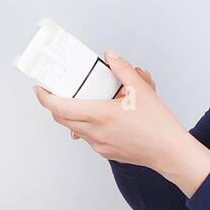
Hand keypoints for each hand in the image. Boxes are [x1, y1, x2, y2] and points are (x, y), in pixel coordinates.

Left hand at [32, 50, 202, 182]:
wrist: (170, 153)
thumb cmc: (158, 125)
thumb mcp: (142, 90)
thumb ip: (123, 69)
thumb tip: (111, 57)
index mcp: (99, 115)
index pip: (59, 107)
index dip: (44, 98)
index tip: (39, 89)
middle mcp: (95, 132)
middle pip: (62, 119)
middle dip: (55, 105)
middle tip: (56, 91)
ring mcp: (99, 145)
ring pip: (75, 129)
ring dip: (73, 115)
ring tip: (84, 102)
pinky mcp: (106, 152)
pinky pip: (88, 137)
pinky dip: (88, 125)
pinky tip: (103, 117)